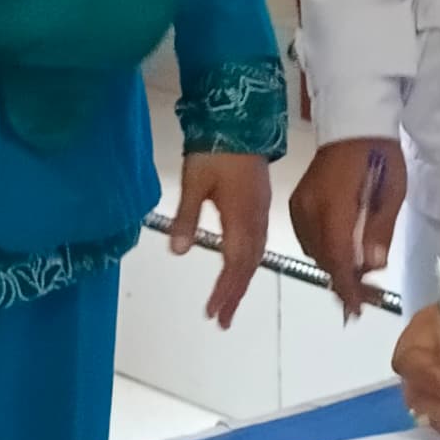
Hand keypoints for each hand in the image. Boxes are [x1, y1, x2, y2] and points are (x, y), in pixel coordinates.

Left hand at [171, 153, 270, 330]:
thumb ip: (186, 217)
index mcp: (242, 216)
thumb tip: (178, 251)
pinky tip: (239, 264)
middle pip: (249, 264)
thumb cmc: (215, 149)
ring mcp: (261, 210)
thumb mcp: (193, 182)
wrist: (241, 118)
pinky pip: (258, 240)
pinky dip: (248, 261)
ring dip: (242, 280)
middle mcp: (256, 218)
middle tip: (221, 320)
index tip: (212, 313)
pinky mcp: (260, 201)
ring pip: (256, 253)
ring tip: (229, 301)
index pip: (235, 263)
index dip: (224, 290)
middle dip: (235, 294)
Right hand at [289, 135, 402, 315]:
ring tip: (361, 283)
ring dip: (335, 269)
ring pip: (314, 251)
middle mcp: (309, 208)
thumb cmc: (380, 155)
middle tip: (369, 299)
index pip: (337, 256)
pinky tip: (343, 258)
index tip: (356, 309)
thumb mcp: (392, 191)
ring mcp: (299, 206)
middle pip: (324, 258)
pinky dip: (325, 253)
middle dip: (345, 282)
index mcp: (334, 204)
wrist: (352, 123)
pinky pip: (308, 239)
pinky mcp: (297, 203)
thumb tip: (373, 266)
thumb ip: (380, 229)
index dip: (346, 286)